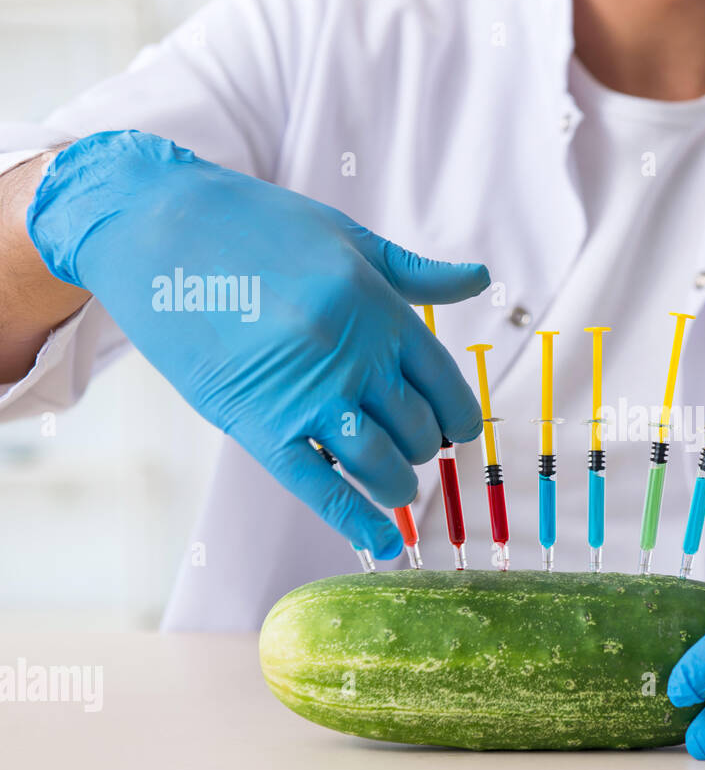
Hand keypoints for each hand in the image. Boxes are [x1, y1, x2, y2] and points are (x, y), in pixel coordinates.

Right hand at [27, 130, 487, 558]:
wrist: (157, 226)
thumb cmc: (256, 225)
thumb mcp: (348, 238)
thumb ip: (416, 273)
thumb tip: (481, 277)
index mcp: (382, 312)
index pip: (447, 386)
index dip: (458, 417)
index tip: (453, 427)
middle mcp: (355, 358)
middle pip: (418, 431)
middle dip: (422, 446)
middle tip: (406, 442)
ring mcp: (308, 395)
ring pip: (381, 465)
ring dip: (397, 482)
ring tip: (392, 477)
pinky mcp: (258, 425)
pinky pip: (320, 488)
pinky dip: (355, 521)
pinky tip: (382, 545)